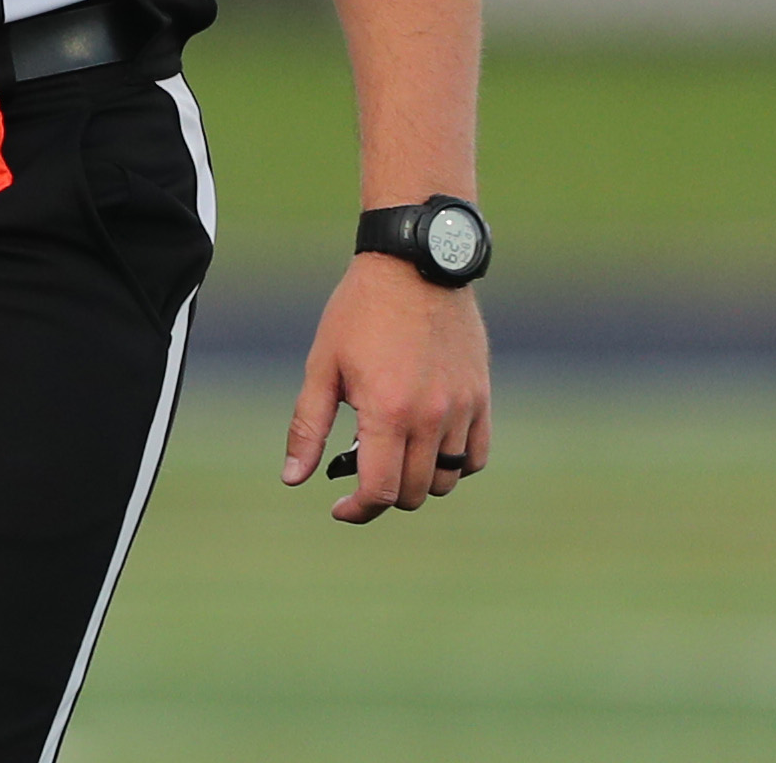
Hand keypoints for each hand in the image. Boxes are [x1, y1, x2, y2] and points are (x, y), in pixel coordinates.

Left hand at [284, 254, 491, 520]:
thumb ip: (308, 427)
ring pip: (447, 480)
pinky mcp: (482, 398)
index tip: (339, 509)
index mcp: (386, 412)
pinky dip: (454, 466)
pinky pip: (476, 456)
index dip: (357, 511)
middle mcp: (430, 418)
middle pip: (414, 493)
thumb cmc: (358, 312)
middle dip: (383, 495)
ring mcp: (463, 410)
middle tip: (358, 473)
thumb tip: (292, 479)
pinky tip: (426, 447)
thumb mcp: (322, 366)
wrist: (414, 266)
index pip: (380, 491)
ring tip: (390, 455)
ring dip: (418, 482)